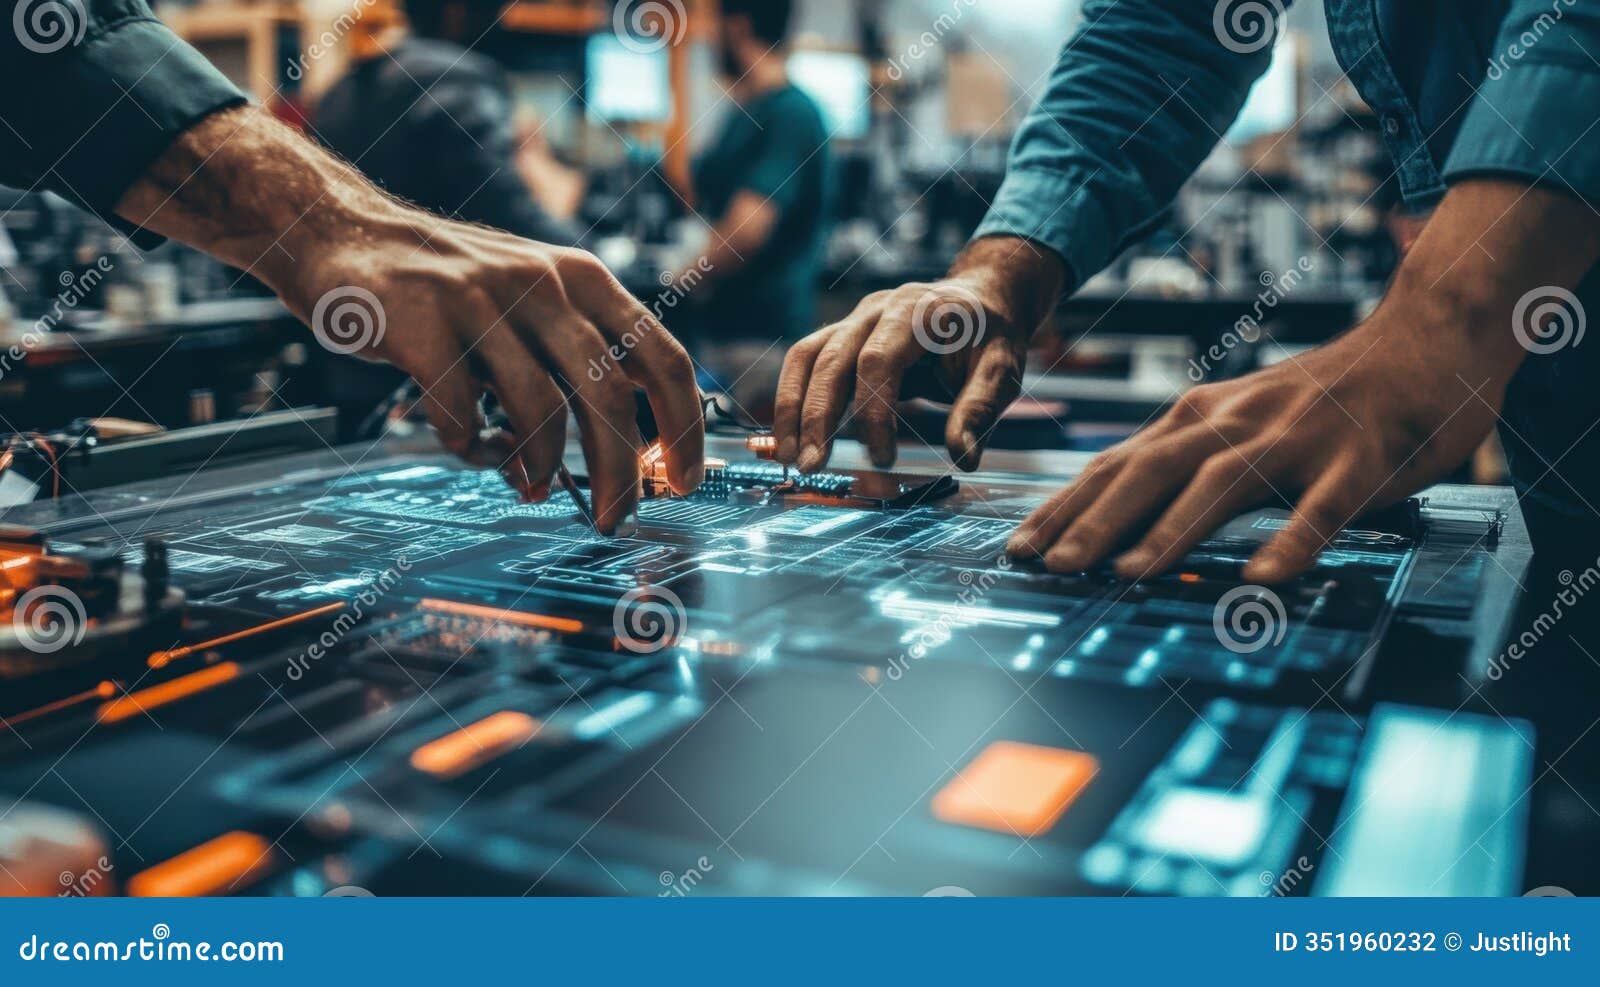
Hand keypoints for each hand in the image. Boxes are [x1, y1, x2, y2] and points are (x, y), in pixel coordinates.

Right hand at [118, 107, 701, 533]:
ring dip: (539, 468)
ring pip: (540, 413)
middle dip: (619, 475)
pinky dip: (471, 448)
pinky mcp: (422, 322)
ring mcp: (481, 300)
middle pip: (609, 398)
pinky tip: (467, 443)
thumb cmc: (447, 284)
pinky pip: (464, 415)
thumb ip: (575, 360)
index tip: (684, 481)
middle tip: (612, 518)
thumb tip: (624, 452)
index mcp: (584, 279)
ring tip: (526, 482)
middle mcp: (543, 283)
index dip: (685, 428)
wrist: (339, 227)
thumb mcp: (532, 298)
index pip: (663, 358)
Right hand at [774, 236, 1064, 471]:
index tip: (882, 458)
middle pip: (832, 358)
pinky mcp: (842, 335)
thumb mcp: (1002, 370)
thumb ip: (980, 410)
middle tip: (811, 466)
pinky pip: (805, 361)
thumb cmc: (989, 337)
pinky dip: (792, 398)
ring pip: (807, 356)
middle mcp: (879, 308)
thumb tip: (964, 458)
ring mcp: (855, 319)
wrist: (979, 301)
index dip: (873, 411)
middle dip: (817, 415)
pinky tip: (790, 437)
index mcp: (919, 310)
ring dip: (792, 408)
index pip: (879, 359)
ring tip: (788, 457)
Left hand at [1006, 324, 1506, 581]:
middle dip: (1094, 520)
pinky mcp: (1356, 461)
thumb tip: (1113, 521)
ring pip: (1222, 484)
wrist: (1421, 343)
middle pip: (1150, 471)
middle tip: (1049, 566)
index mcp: (1197, 418)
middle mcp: (1233, 422)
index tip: (1017, 547)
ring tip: (1129, 572)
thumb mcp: (1235, 423)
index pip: (1114, 467)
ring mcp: (1294, 439)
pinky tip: (1266, 578)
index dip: (1064, 508)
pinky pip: (1321, 506)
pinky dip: (1292, 539)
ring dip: (1172, 529)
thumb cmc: (1318, 401)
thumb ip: (1182, 465)